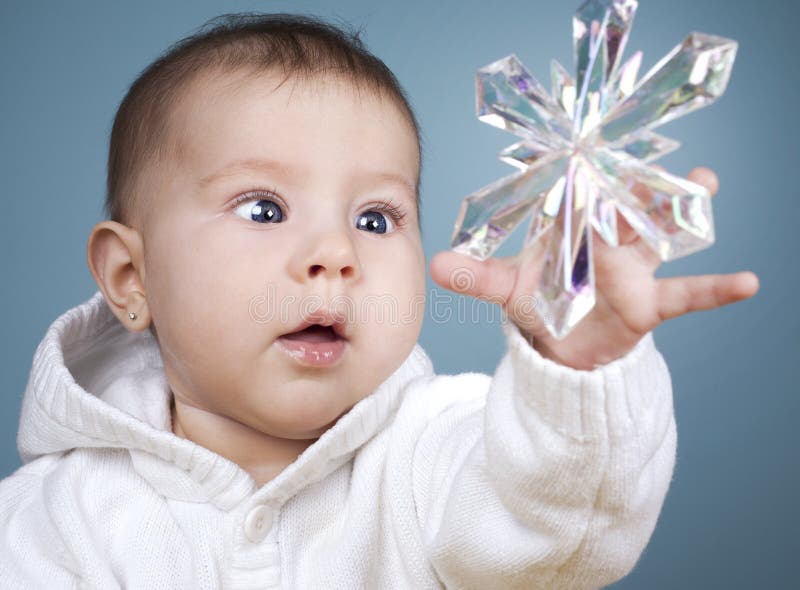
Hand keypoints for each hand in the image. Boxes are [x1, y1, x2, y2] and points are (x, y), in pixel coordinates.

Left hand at [430, 167, 759, 369]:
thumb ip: (474, 275)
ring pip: (658, 230)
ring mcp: (632, 266)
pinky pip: (688, 292)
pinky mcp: (649, 300)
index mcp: (570, 226)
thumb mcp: (505, 287)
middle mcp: (605, 238)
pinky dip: (716, 289)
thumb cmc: (538, 303)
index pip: (576, 192)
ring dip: (680, 207)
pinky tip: (748, 282)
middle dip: (628, 180)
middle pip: (619, 202)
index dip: (579, 170)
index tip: (584, 143)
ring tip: (708, 178)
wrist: (563, 343)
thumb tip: (433, 265)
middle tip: (639, 149)